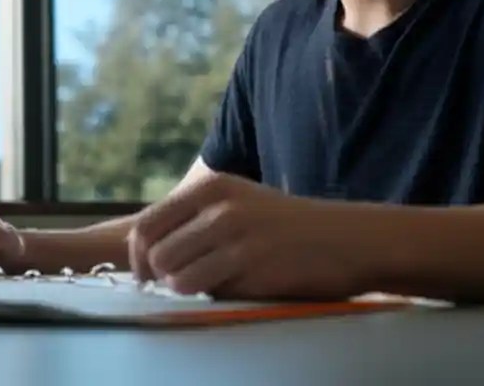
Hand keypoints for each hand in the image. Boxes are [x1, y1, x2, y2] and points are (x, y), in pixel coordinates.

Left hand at [127, 173, 365, 298]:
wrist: (345, 239)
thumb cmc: (286, 226)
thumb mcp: (237, 202)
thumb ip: (193, 219)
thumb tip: (145, 252)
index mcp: (209, 187)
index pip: (145, 225)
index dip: (138, 258)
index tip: (148, 276)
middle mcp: (218, 206)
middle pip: (156, 255)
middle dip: (163, 277)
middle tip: (184, 283)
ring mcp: (236, 235)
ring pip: (177, 276)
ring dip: (189, 288)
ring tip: (215, 282)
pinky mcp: (253, 264)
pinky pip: (209, 291)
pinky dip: (216, 296)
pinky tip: (239, 285)